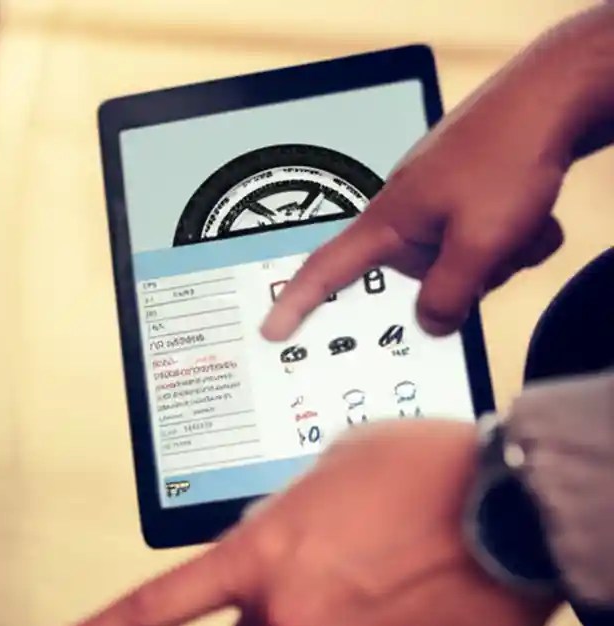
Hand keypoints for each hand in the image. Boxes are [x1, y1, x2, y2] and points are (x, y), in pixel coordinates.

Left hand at [32, 421, 559, 625]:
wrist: (513, 507)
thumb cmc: (426, 470)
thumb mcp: (331, 465)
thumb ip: (285, 511)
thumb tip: (278, 539)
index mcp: (258, 554)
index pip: (152, 609)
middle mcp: (286, 614)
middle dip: (275, 617)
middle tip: (328, 579)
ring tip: (391, 583)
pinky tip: (418, 614)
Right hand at [259, 5, 613, 340]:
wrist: (552, 96)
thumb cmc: (507, 156)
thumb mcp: (479, 243)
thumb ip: (450, 295)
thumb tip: (432, 324)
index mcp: (388, 222)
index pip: (327, 268)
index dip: (296, 302)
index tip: (271, 330)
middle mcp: (406, 212)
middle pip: (418, 277)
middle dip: (461, 279)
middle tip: (493, 259)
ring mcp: (439, 200)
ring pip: (461, 259)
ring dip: (498, 254)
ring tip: (523, 224)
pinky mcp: (470, 191)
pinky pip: (487, 236)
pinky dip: (515, 235)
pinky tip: (534, 216)